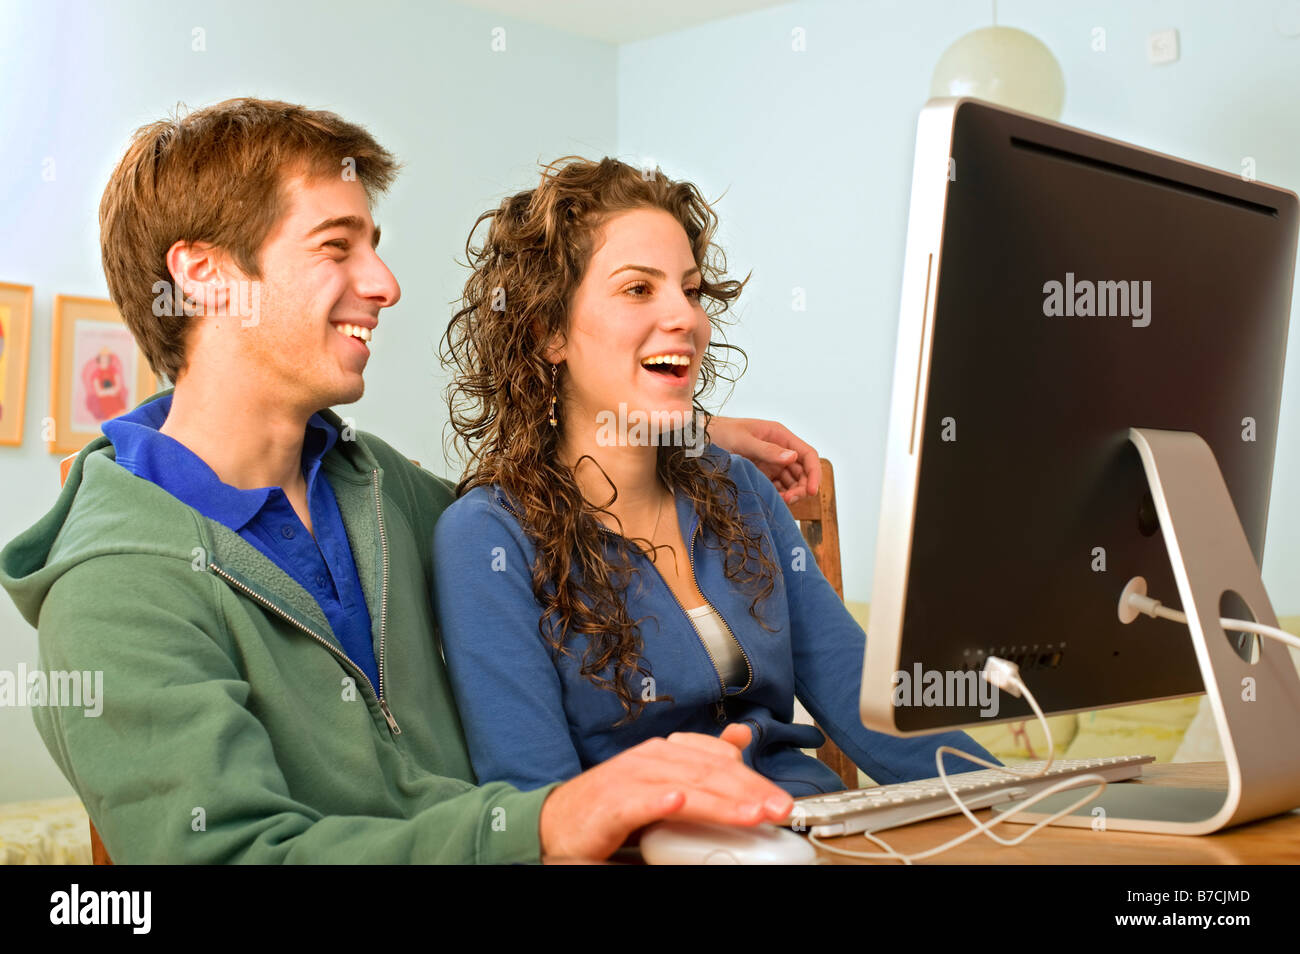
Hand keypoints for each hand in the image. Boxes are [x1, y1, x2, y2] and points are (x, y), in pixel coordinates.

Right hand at [537, 725, 793, 860]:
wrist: (556, 823)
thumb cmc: (610, 806)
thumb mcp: (663, 781)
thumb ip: (700, 764)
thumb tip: (738, 738)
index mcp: (665, 753)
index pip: (718, 761)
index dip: (753, 778)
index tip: (780, 800)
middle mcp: (649, 760)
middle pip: (708, 772)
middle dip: (749, 791)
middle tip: (779, 809)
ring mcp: (628, 780)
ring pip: (682, 786)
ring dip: (719, 801)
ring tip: (750, 812)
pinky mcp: (608, 805)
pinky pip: (637, 802)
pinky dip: (657, 801)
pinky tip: (676, 803)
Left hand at [709, 416, 821, 503]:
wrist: (700, 439)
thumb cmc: (721, 433)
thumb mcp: (743, 440)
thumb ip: (767, 450)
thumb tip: (793, 457)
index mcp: (779, 435)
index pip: (807, 454)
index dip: (815, 473)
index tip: (812, 491)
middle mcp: (779, 449)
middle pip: (803, 471)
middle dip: (802, 487)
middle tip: (790, 500)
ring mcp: (771, 462)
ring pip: (792, 481)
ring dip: (792, 493)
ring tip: (782, 501)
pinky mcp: (762, 474)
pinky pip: (779, 487)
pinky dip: (781, 495)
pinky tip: (776, 501)